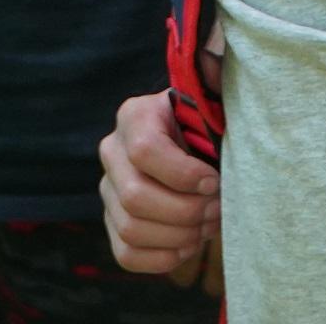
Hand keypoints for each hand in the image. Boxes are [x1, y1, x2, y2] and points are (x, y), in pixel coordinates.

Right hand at [99, 89, 221, 279]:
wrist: (196, 141)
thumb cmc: (209, 120)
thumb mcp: (212, 99)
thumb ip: (214, 86)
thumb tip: (217, 67)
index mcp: (134, 116)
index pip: (146, 151)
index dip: (184, 174)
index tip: (215, 182)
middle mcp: (112, 151)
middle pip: (134, 196)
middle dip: (185, 211)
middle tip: (218, 210)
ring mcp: (108, 188)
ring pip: (130, 228)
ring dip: (178, 236)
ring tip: (208, 225)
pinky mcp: (112, 221)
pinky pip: (125, 253)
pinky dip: (161, 258)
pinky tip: (188, 244)